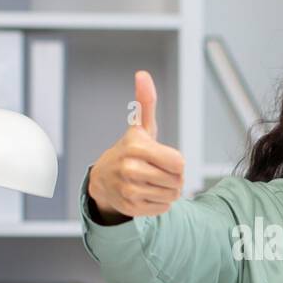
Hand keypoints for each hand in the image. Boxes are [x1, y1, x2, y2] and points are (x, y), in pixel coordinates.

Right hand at [86, 70, 184, 223]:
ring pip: (172, 195)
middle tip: (159, 172)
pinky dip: (160, 203)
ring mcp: (129, 190)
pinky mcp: (130, 208)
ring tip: (153, 182)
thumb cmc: (130, 151)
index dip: (177, 162)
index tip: (164, 158)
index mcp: (136, 148)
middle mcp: (130, 169)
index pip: (179, 163)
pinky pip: (163, 208)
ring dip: (168, 190)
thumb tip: (143, 74)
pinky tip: (147, 194)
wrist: (103, 179)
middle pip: (177, 180)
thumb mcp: (140, 128)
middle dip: (174, 177)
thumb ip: (145, 103)